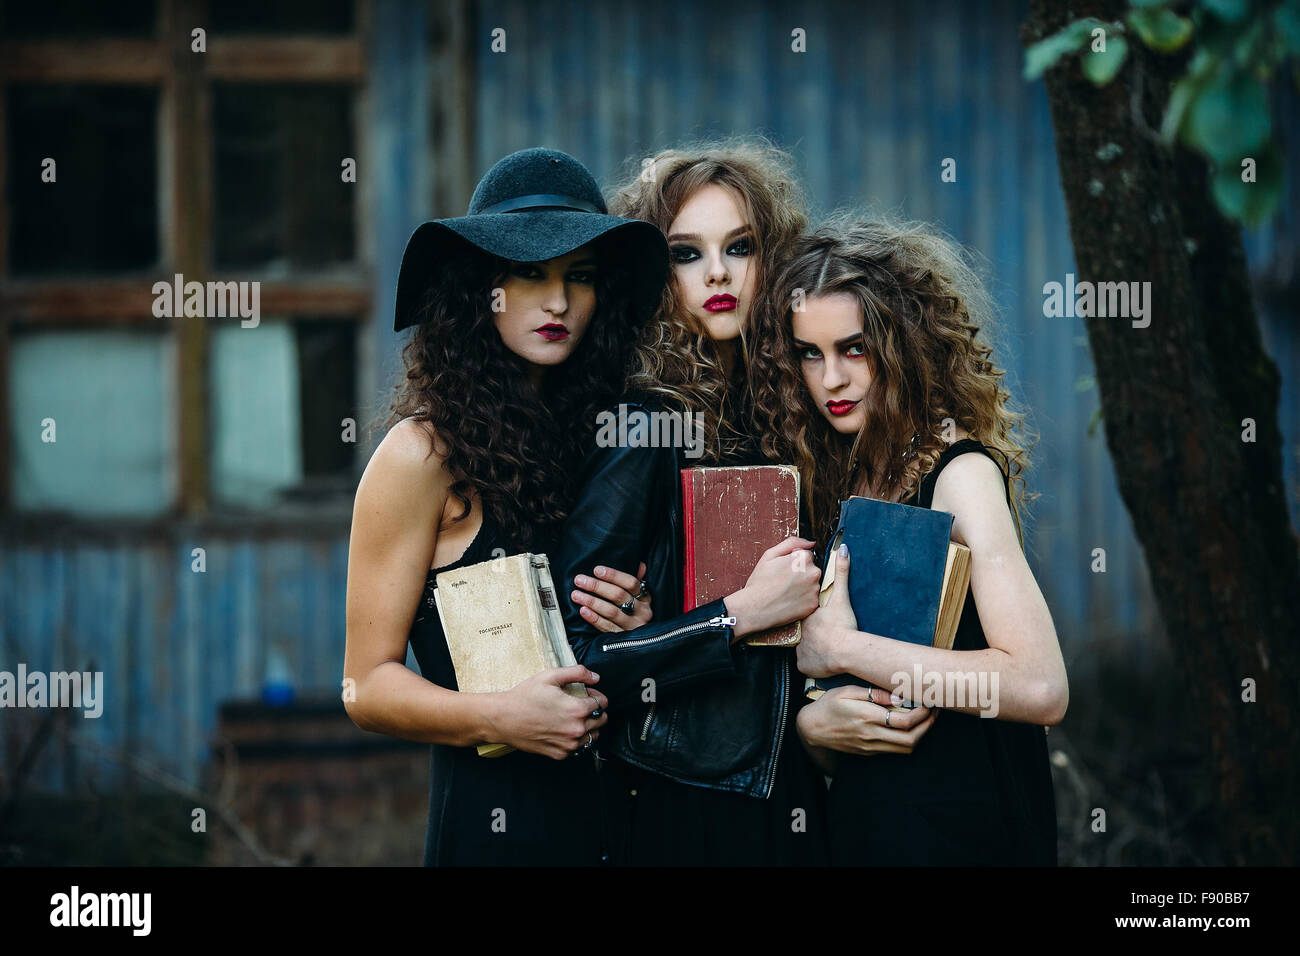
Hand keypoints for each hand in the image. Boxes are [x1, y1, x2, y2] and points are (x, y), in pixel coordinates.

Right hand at [487, 665, 609, 759]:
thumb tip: (595, 677)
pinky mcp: (559, 754)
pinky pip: (577, 747)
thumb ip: (577, 673)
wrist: (503, 719)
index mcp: (577, 710)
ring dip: (588, 725)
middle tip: (579, 704)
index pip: (602, 703)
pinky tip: (561, 728)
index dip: (596, 695)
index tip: (586, 693)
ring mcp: (568, 745)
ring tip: (571, 716)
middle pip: (602, 720)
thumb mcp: (550, 676)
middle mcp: (576, 730)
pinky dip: (574, 738)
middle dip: (595, 711)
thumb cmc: (524, 697)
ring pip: (593, 736)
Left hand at [571, 561, 652, 632]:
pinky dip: (594, 619)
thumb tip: (640, 565)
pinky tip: (583, 611)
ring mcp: (633, 627)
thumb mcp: (639, 599)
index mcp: (645, 599)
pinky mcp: (623, 640)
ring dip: (592, 601)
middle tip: (579, 580)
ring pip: (611, 612)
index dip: (614, 575)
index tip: (596, 570)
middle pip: (619, 596)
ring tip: (576, 595)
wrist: (641, 645)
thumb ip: (636, 583)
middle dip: (597, 586)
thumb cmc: (634, 615)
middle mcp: (642, 613)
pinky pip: (607, 628)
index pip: (631, 583)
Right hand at [724, 537, 820, 638]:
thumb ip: (791, 543)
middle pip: (811, 569)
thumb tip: (810, 543)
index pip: (806, 556)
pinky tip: (790, 601)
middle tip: (783, 582)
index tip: (783, 570)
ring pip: (812, 584)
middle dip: (801, 574)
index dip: (793, 562)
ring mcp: (814, 589)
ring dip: (803, 587)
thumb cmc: (760, 583)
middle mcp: (813, 573)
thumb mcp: (770, 555)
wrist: (755, 609)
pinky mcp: (813, 604)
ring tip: (786, 592)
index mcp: (803, 558)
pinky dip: (804, 600)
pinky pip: (812, 598)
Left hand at [796, 542, 857, 677]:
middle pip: (805, 634)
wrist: (845, 651)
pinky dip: (813, 664)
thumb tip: (843, 549)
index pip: (805, 617)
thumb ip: (841, 573)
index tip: (824, 624)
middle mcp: (799, 633)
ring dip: (813, 651)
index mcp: (806, 617)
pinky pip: (805, 664)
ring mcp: (800, 651)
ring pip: (804, 650)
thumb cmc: (843, 625)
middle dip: (814, 637)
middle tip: (828, 638)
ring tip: (826, 650)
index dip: (815, 621)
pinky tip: (822, 661)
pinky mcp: (803, 666)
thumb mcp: (842, 597)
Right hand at [796, 684, 933, 756]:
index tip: (928, 702)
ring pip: (905, 749)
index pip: (904, 721)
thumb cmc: (828, 705)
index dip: (922, 714)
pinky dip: (908, 741)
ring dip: (920, 736)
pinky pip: (895, 751)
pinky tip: (909, 728)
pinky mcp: (869, 752)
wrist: (811, 729)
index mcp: (867, 716)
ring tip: (925, 720)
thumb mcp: (846, 691)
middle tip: (934, 712)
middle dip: (928, 726)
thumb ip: (873, 693)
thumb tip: (897, 696)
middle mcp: (871, 735)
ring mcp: (870, 746)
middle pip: (911, 739)